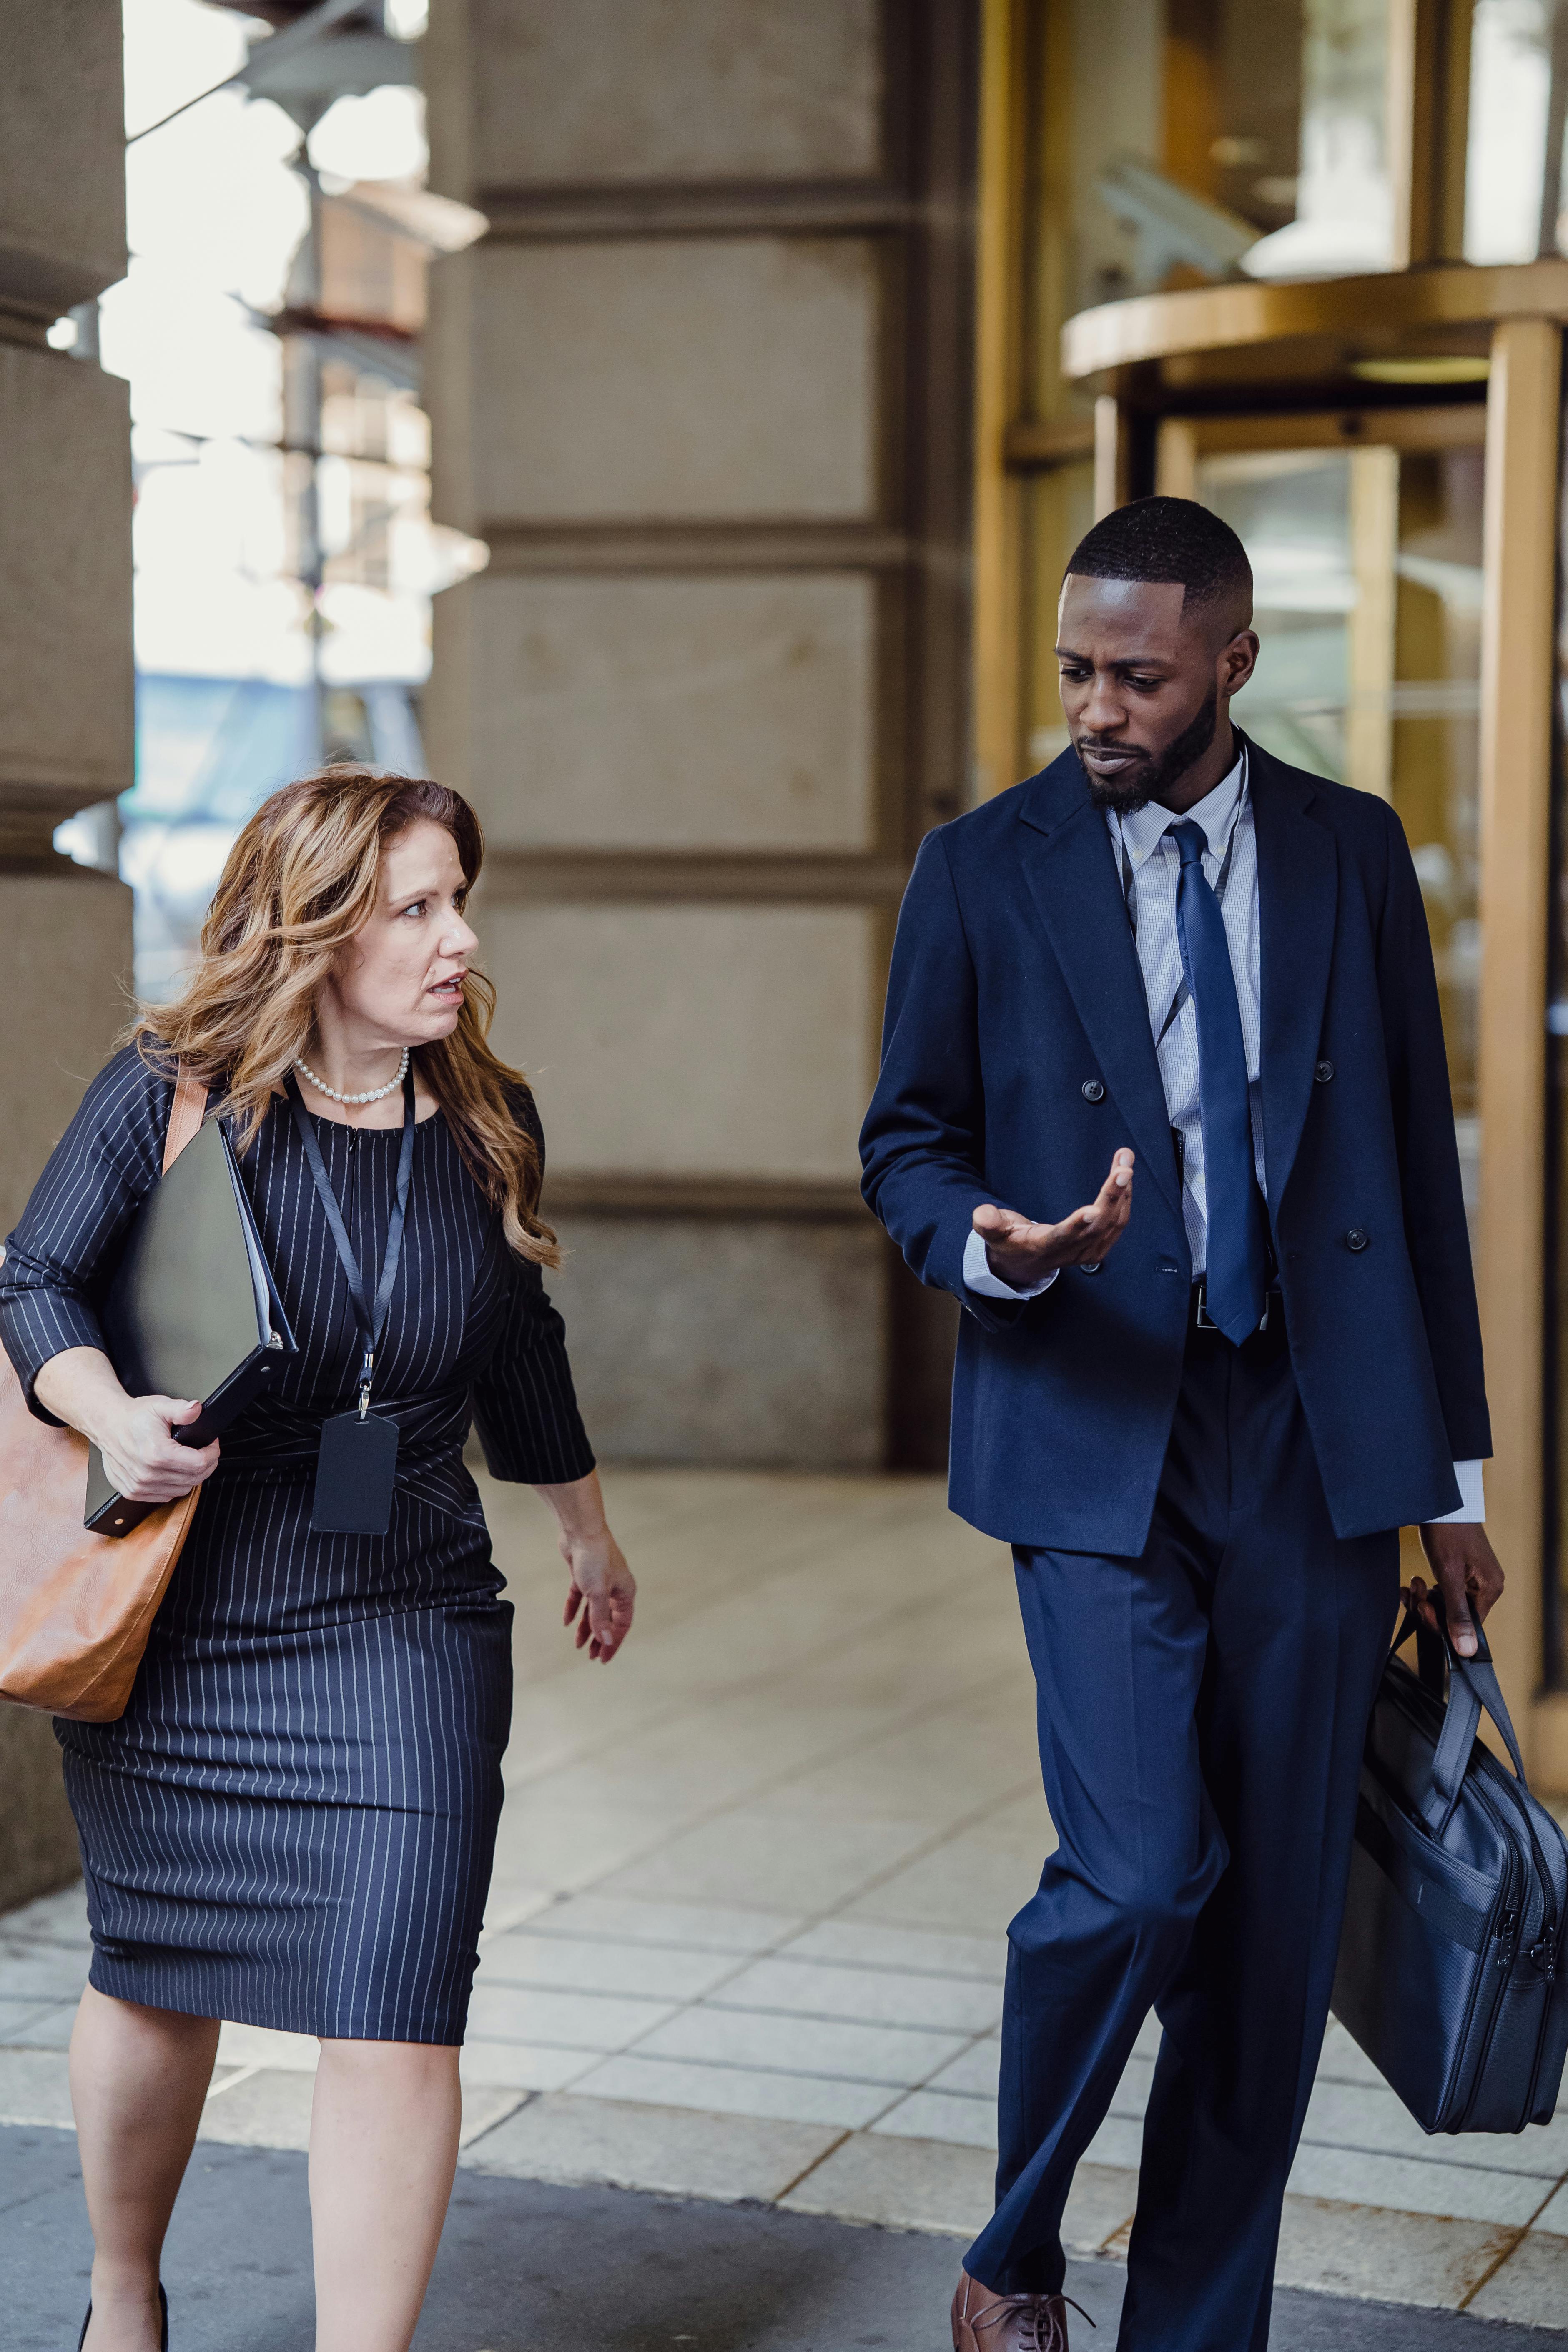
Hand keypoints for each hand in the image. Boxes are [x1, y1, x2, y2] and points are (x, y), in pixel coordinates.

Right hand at [94, 1394, 219, 1504]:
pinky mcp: (133, 1492)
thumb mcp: (160, 1406)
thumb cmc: (132, 1417)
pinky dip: (173, 1486)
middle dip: (206, 1465)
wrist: (106, 1425)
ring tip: (188, 1461)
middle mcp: (147, 1474)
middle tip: (204, 1451)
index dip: (212, 1453)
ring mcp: (139, 1486)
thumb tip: (196, 1410)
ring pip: (182, 1490)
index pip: (200, 1464)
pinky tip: (172, 1472)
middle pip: (194, 1479)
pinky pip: (165, 1496)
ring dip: (190, 1477)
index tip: (212, 1445)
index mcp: (157, 1454)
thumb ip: (181, 1410)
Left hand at [561, 1526, 635, 1662]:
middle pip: (608, 1620)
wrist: (581, 1530)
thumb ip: (600, 1618)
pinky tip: (566, 1621)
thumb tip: (605, 1640)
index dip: (613, 1642)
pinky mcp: (583, 1576)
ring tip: (577, 1644)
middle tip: (591, 1656)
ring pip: (593, 1611)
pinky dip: (573, 1609)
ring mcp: (599, 1582)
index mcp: (624, 1593)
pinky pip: (579, 1598)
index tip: (602, 1659)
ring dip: (586, 1627)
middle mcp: (614, 1589)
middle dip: (599, 1638)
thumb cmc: (594, 1558)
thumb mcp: (597, 1593)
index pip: (621, 1625)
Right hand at [972, 1150, 1134, 1288]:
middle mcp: (1071, 1252)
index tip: (1092, 1210)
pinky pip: (1118, 1222)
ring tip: (1125, 1161)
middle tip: (1123, 1168)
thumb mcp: (993, 1233)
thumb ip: (988, 1223)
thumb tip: (983, 1213)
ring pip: (1114, 1222)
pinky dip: (1124, 1198)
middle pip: (1098, 1226)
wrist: (1026, 1264)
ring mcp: (1089, 1251)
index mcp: (1045, 1247)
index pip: (1063, 1237)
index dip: (1077, 1225)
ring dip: (1123, 1191)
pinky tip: (1125, 1177)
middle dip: (1112, 1195)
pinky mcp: (1100, 1246)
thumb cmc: (1010, 1243)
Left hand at [1407, 1523, 1504, 1660]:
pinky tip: (1411, 1583)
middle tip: (1412, 1593)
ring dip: (1423, 1599)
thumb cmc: (1446, 1533)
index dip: (1441, 1623)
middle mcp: (1485, 1585)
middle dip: (1429, 1608)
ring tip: (1412, 1583)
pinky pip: (1441, 1592)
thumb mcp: (1448, 1575)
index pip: (1468, 1625)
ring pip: (1444, 1605)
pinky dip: (1424, 1590)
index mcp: (1490, 1589)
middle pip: (1455, 1615)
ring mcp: (1471, 1578)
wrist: (1436, 1500)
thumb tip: (1468, 1650)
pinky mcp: (1457, 1571)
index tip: (1421, 1609)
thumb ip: (1456, 1614)